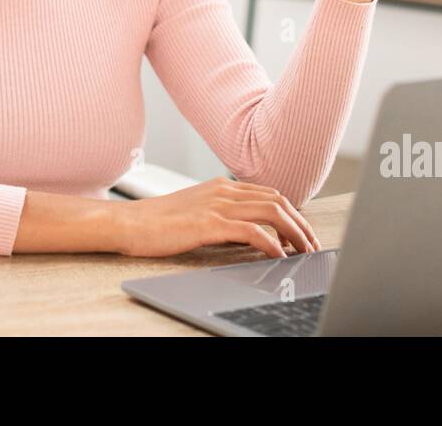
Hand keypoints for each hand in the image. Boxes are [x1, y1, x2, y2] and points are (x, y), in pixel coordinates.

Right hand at [111, 177, 319, 258]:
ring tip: (304, 251)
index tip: (303, 232)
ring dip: (294, 232)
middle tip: (312, 244)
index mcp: (221, 186)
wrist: (129, 223)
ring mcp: (217, 205)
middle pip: (277, 200)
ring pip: (271, 212)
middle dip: (301, 223)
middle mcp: (223, 190)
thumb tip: (252, 237)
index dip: (292, 213)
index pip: (269, 194)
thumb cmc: (157, 223)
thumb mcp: (196, 213)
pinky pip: (251, 232)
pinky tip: (279, 255)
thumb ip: (223, 219)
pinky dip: (271, 243)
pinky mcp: (209, 223)